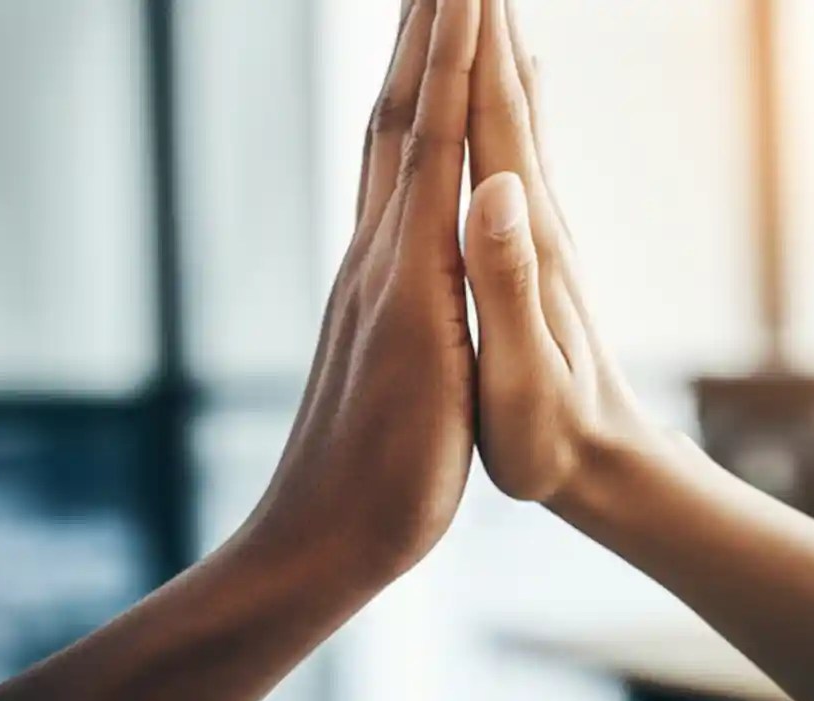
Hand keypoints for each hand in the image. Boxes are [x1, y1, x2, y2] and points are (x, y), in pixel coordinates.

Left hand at [247, 0, 479, 576]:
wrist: (323, 536)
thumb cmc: (397, 481)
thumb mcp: (451, 385)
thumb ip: (472, 281)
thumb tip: (491, 184)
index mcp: (409, 267)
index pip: (435, 130)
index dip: (457, 47)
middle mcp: (378, 251)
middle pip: (397, 113)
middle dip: (426, 27)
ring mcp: (366, 272)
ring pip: (384, 144)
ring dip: (406, 68)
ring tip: (428, 12)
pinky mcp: (368, 297)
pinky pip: (387, 190)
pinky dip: (406, 135)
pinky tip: (421, 135)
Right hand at [463, 0, 665, 502]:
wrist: (607, 466)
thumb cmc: (553, 440)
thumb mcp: (522, 378)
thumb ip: (507, 285)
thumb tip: (498, 188)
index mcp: (520, 240)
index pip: (492, 115)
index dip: (472, 36)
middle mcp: (532, 216)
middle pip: (503, 90)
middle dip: (480, 12)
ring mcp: (536, 227)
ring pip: (510, 108)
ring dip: (495, 39)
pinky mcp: (535, 245)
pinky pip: (517, 146)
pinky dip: (512, 94)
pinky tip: (525, 72)